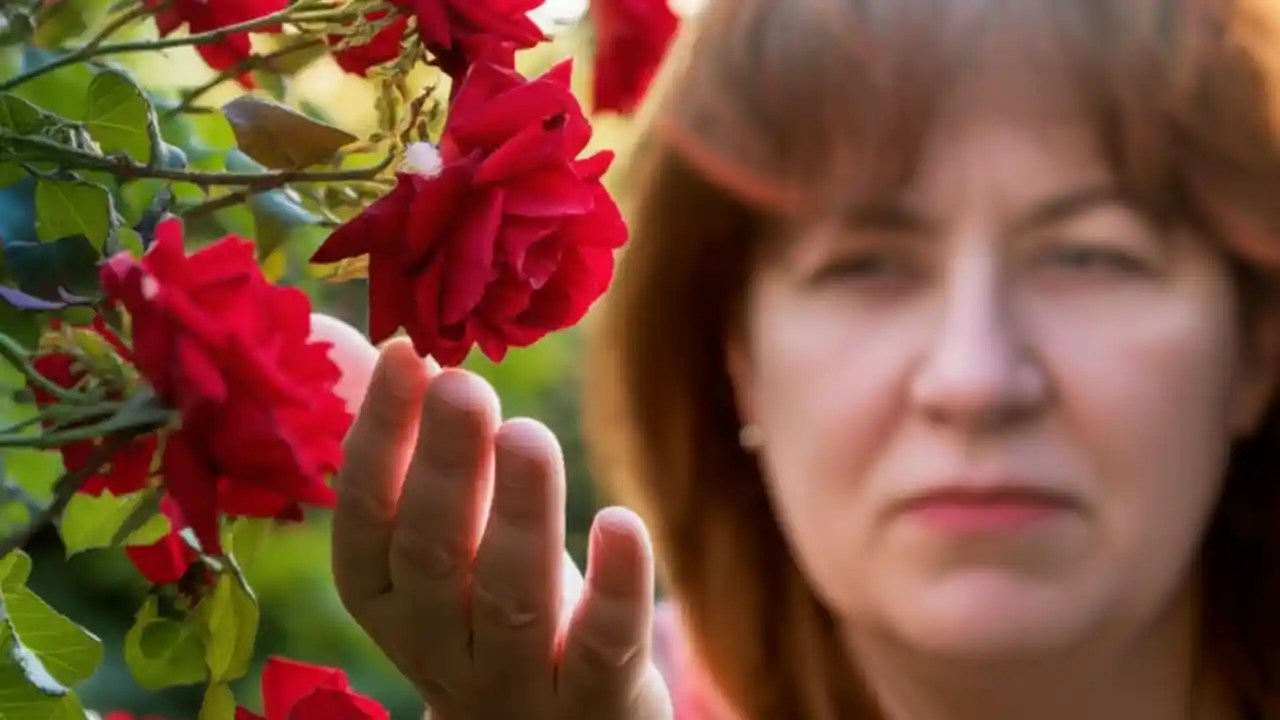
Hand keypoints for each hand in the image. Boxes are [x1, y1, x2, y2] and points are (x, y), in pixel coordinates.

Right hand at [311, 314, 672, 718]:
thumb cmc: (488, 605)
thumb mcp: (440, 533)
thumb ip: (399, 443)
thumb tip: (335, 330)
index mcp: (386, 597)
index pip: (365, 520)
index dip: (380, 438)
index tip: (405, 354)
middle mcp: (437, 645)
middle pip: (432, 560)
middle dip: (444, 470)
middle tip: (463, 385)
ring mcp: (516, 682)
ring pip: (510, 602)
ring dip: (518, 516)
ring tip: (527, 433)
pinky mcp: (595, 701)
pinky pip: (602, 648)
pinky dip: (613, 589)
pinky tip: (620, 522)